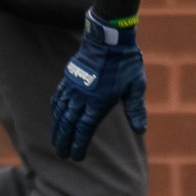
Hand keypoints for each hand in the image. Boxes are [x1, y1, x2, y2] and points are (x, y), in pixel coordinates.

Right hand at [51, 12, 146, 159]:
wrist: (108, 38)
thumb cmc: (125, 62)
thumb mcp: (136, 86)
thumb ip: (136, 109)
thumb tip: (140, 130)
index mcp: (99, 102)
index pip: (85, 129)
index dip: (79, 144)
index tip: (76, 156)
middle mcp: (82, 97)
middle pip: (69, 124)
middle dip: (64, 141)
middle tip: (61, 155)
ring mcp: (73, 87)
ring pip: (60, 112)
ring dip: (57, 128)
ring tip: (55, 141)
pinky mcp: (69, 77)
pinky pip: (58, 97)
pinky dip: (55, 109)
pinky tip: (54, 116)